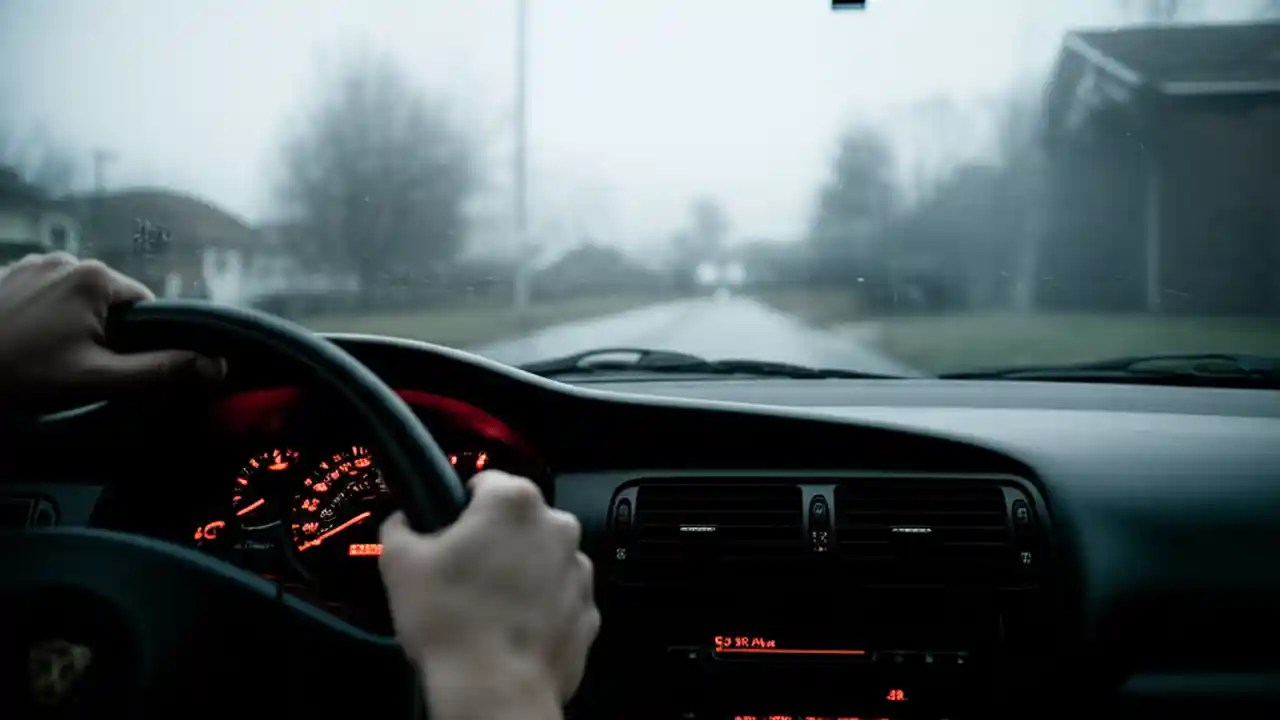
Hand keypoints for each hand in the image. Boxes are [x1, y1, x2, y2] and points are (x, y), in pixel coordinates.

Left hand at [0, 253, 224, 407]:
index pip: (146, 306)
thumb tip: (217, 366)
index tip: (112, 367)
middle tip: (75, 367)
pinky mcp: (5, 273)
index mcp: (95, 277)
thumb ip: (161, 370)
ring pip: (78, 299)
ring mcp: (31, 263)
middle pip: (111, 301)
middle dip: (103, 333)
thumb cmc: (22, 377)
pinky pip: (45, 295)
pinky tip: (26, 343)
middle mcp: (66, 259)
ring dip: (73, 326)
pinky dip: (44, 318)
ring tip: (46, 357)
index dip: (138, 340)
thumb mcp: (98, 380)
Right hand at [379, 471, 598, 719]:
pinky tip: (510, 627)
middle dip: (493, 539)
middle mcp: (557, 525)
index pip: (484, 481)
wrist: (495, 690)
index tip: (448, 531)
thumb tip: (404, 520)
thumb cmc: (448, 619)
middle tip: (462, 572)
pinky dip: (539, 606)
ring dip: (519, 571)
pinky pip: (558, 596)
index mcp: (514, 500)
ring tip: (486, 606)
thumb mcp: (400, 563)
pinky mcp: (589, 609)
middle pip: (518, 520)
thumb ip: (400, 525)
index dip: (460, 505)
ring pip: (541, 557)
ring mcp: (579, 569)